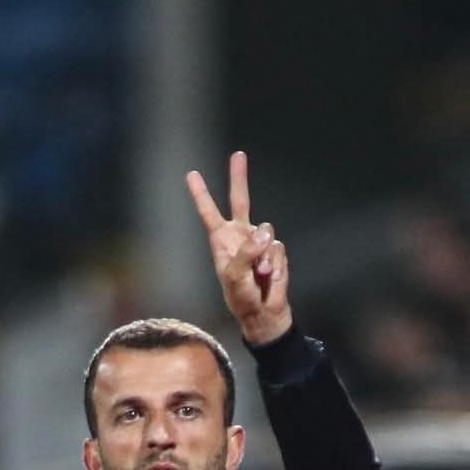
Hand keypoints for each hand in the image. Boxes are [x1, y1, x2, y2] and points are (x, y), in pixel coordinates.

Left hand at [186, 150, 291, 347]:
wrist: (262, 314)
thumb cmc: (240, 297)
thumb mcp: (234, 275)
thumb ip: (247, 251)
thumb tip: (266, 232)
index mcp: (221, 241)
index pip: (209, 213)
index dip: (201, 195)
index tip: (191, 174)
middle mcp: (240, 236)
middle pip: (240, 200)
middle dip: (239, 177)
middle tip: (238, 155)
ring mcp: (259, 243)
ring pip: (266, 233)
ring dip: (264, 256)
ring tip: (261, 275)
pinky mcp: (275, 252)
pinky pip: (278, 249)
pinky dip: (276, 265)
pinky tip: (271, 277)